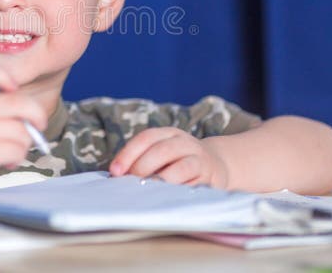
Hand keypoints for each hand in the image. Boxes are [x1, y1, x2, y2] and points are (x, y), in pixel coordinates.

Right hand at [0, 63, 47, 196]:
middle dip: (37, 114)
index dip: (3, 76)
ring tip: (11, 150)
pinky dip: (18, 157)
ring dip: (24, 143)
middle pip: (19, 103)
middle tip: (39, 124)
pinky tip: (7, 161)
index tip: (12, 89)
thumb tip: (34, 113)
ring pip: (22, 131)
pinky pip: (17, 149)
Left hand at [108, 127, 228, 187]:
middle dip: (142, 168)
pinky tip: (166, 199)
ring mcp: (199, 159)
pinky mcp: (210, 178)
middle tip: (130, 184)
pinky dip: (179, 192)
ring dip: (162, 180)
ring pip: (181, 167)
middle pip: (162, 150)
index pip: (146, 138)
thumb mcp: (161, 154)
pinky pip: (194, 185)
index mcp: (168, 133)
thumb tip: (117, 177)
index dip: (128, 154)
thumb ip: (141, 161)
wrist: (216, 165)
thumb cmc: (177, 163)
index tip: (114, 172)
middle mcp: (185, 142)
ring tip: (148, 191)